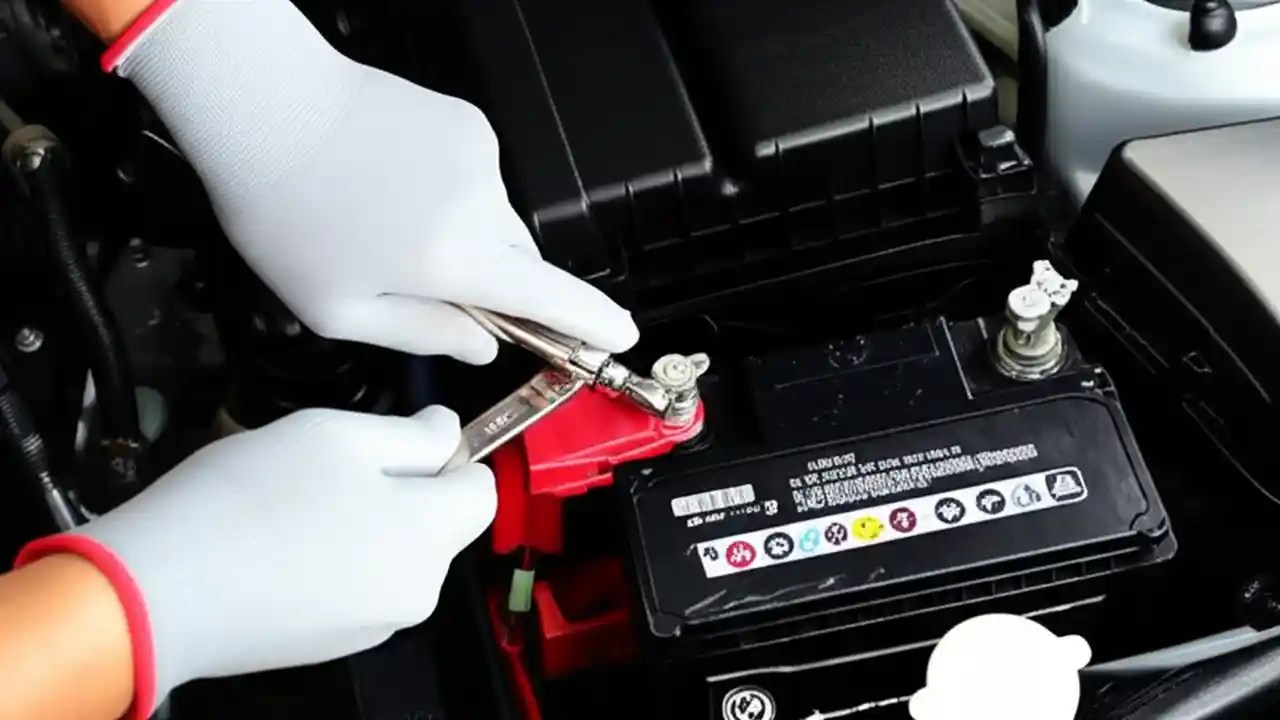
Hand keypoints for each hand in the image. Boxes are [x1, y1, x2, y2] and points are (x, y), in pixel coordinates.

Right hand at [22, 407, 493, 714]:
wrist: (160, 592)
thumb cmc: (255, 496)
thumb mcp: (339, 435)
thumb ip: (411, 434)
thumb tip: (450, 432)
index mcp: (431, 537)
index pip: (482, 490)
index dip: (452, 456)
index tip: (403, 439)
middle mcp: (419, 591)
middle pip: (440, 525)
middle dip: (404, 490)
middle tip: (332, 468)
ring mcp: (376, 626)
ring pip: (397, 555)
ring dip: (368, 524)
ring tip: (297, 504)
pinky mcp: (333, 645)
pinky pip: (359, 587)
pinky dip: (337, 561)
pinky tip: (282, 545)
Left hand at [110, 0, 637, 362]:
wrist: (266, 108)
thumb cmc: (287, 211)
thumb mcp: (340, 309)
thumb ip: (423, 334)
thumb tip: (480, 345)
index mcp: (454, 258)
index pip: (549, 298)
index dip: (591, 322)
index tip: (620, 335)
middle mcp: (481, 203)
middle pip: (521, 263)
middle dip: (491, 284)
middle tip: (426, 287)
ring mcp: (479, 157)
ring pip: (496, 221)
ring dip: (463, 238)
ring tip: (388, 227)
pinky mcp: (468, 125)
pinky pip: (477, 181)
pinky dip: (450, 197)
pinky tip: (395, 191)